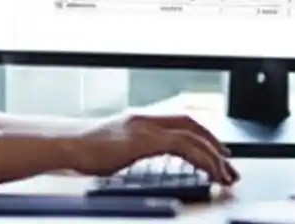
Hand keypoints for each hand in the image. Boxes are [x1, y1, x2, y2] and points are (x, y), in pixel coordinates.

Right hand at [62, 113, 238, 184]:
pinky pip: (182, 146)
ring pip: (192, 136)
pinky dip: (200, 158)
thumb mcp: (114, 147)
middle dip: (215, 146)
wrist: (65, 146)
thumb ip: (133, 149)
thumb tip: (139, 159)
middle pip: (192, 126)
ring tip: (224, 176)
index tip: (217, 151)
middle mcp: (148, 119)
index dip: (203, 135)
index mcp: (142, 120)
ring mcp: (146, 128)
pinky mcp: (144, 140)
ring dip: (212, 157)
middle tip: (229, 167)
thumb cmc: (83, 151)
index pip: (181, 121)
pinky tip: (207, 171)